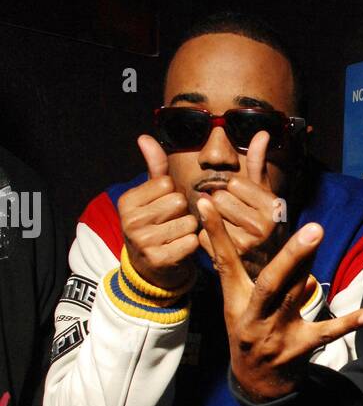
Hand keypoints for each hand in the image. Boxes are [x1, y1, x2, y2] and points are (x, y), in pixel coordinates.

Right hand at [118, 135, 199, 290]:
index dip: (173, 194)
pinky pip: (191, 242)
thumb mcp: (152, 195)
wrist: (150, 268)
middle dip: (182, 211)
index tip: (163, 208)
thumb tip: (144, 137)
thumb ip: (154, 166)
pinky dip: (192, 245)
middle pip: (178, 201)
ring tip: (176, 235)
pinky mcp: (158, 260)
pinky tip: (180, 249)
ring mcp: (143, 242)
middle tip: (171, 223)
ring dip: (189, 229)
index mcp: (127, 201)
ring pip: (188, 222)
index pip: (167, 184)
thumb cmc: (155, 223)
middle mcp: (130, 221)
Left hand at [197, 131, 284, 272]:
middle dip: (221, 205)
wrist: (267, 268)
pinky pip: (203, 235)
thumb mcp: (265, 195)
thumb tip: (262, 133)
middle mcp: (263, 224)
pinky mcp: (230, 258)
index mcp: (273, 205)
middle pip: (219, 197)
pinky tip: (222, 244)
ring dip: (213, 220)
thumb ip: (259, 164)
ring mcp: (247, 242)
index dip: (231, 190)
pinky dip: (207, 238)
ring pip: (211, 214)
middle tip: (234, 219)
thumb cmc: (263, 225)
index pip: (233, 182)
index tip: (242, 203)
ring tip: (230, 230)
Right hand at [200, 198, 362, 400]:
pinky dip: (348, 323)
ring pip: (293, 297)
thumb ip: (264, 279)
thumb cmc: (251, 334)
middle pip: (270, 282)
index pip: (224, 263)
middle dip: (289, 255)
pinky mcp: (300, 350)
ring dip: (307, 267)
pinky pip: (327, 334)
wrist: (256, 386)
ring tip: (317, 236)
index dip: (215, 234)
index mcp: (236, 302)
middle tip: (310, 229)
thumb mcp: (243, 307)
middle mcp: (253, 317)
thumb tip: (296, 262)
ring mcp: (277, 335)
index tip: (207, 201)